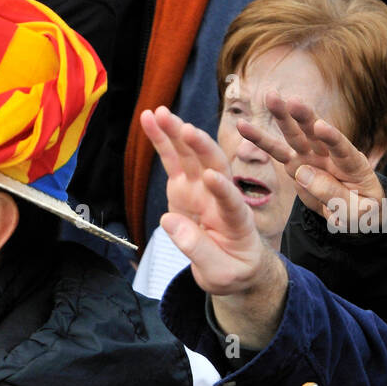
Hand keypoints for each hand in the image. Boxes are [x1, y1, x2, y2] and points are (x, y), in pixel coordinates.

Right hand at [140, 106, 272, 295]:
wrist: (234, 266)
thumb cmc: (232, 270)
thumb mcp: (220, 273)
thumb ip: (197, 249)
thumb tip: (167, 221)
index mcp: (236, 219)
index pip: (231, 202)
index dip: (223, 191)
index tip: (211, 180)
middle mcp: (220, 196)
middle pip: (212, 166)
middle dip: (199, 147)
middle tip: (184, 129)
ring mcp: (201, 189)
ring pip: (189, 156)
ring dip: (175, 133)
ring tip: (158, 112)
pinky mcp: (184, 188)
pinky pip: (173, 160)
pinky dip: (162, 140)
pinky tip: (150, 120)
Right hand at [237, 92, 385, 228]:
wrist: (352, 213)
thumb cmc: (360, 211)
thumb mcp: (356, 211)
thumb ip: (332, 193)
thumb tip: (301, 173)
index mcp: (353, 165)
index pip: (342, 149)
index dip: (332, 137)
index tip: (320, 126)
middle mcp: (330, 155)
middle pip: (316, 133)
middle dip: (303, 116)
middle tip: (291, 99)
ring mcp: (311, 158)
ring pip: (294, 136)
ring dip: (281, 116)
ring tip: (269, 96)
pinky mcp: (295, 165)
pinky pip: (276, 151)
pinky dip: (260, 139)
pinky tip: (243, 125)